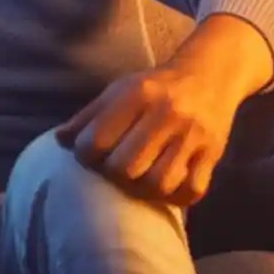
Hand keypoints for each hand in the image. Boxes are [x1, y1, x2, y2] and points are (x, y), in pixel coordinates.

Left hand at [56, 67, 238, 206]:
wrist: (209, 76)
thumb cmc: (154, 86)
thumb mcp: (118, 90)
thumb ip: (88, 116)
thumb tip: (61, 141)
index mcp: (137, 94)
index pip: (97, 140)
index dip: (85, 155)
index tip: (89, 154)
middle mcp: (166, 114)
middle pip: (125, 167)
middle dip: (111, 174)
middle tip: (112, 168)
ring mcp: (192, 137)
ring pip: (158, 184)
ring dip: (141, 189)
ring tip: (136, 179)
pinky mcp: (213, 155)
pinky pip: (191, 191)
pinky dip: (173, 196)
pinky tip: (163, 187)